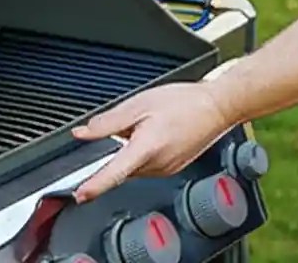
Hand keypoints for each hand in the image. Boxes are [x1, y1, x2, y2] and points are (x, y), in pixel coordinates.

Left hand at [70, 82, 236, 202]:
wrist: (217, 107)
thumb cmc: (184, 102)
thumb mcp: (140, 104)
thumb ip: (108, 122)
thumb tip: (83, 133)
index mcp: (146, 148)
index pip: (113, 173)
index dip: (94, 186)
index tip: (79, 195)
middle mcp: (156, 165)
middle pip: (121, 168)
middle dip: (117, 151)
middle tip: (132, 125)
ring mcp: (166, 170)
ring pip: (133, 167)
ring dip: (131, 152)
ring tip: (150, 126)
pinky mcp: (172, 169)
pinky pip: (147, 166)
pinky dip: (144, 153)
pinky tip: (157, 134)